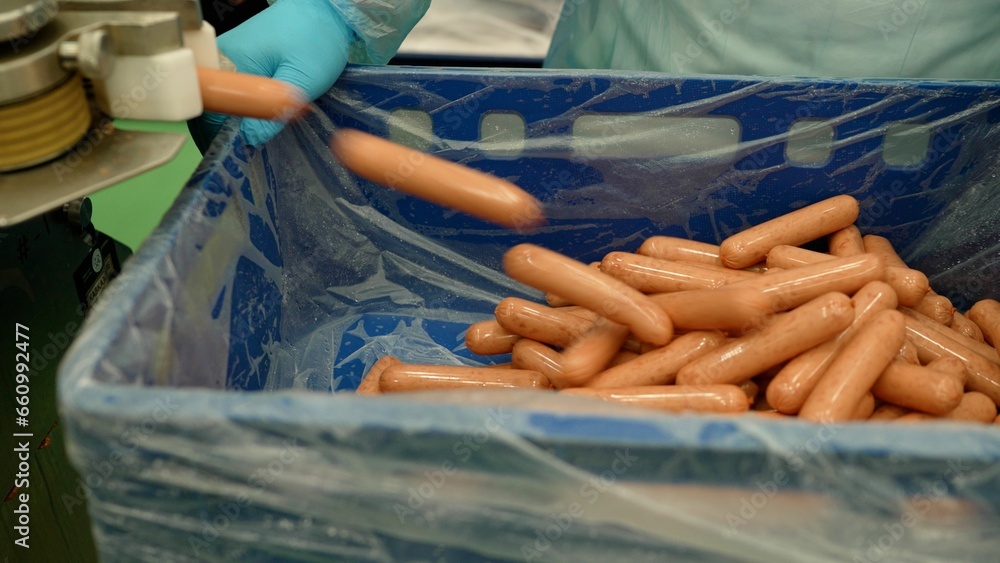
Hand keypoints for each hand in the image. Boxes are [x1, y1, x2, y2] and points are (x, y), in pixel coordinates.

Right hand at [191, 0, 352, 150]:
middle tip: (246, 156)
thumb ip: (274, 113)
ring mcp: (225, 61)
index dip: (216, 139)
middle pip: (208, 109)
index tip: (235, 157)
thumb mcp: (300, 81)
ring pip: (219, 103)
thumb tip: (249, 141)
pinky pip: (230, 94)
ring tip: (252, 144)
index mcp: (227, 62)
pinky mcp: (237, 63)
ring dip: (232, 125)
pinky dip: (239, 112)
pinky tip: (254, 126)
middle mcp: (218, 60)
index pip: (205, 111)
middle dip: (223, 135)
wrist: (323, 12)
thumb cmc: (314, 38)